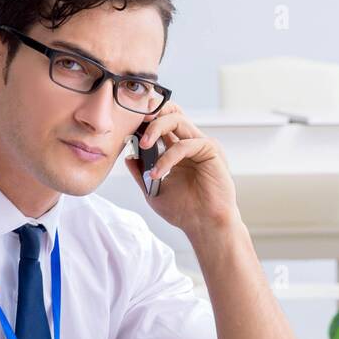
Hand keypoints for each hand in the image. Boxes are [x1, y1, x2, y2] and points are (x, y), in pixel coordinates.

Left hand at [125, 104, 238, 238]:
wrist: (204, 227)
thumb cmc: (184, 212)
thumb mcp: (154, 191)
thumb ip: (141, 173)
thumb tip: (128, 156)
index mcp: (178, 150)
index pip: (164, 122)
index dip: (148, 119)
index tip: (129, 124)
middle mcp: (190, 143)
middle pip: (172, 112)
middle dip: (153, 112)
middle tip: (137, 121)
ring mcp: (201, 145)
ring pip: (178, 120)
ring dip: (157, 129)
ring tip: (143, 145)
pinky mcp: (210, 151)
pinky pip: (184, 145)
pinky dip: (168, 158)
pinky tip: (158, 173)